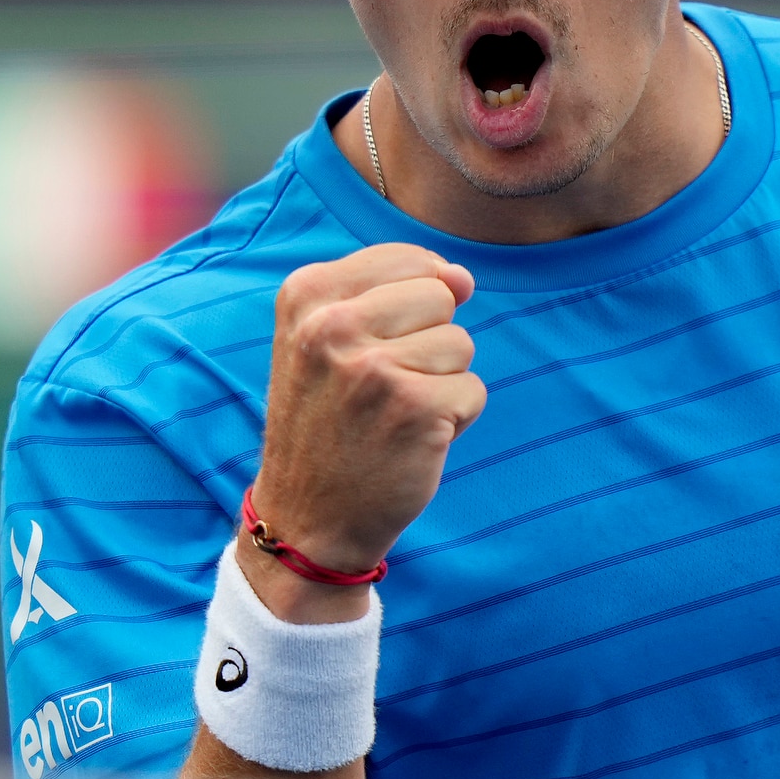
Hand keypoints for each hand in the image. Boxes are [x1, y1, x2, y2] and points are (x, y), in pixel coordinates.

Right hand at [250, 243, 483, 618]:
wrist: (308, 518)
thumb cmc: (329, 423)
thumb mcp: (330, 341)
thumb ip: (393, 291)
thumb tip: (463, 277)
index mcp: (306, 295)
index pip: (407, 261)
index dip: (410, 308)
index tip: (368, 352)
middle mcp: (332, 325)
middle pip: (439, 296)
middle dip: (429, 343)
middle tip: (381, 391)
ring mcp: (372, 367)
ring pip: (461, 344)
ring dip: (442, 384)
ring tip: (393, 417)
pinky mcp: (414, 409)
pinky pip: (473, 390)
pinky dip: (455, 420)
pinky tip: (410, 442)